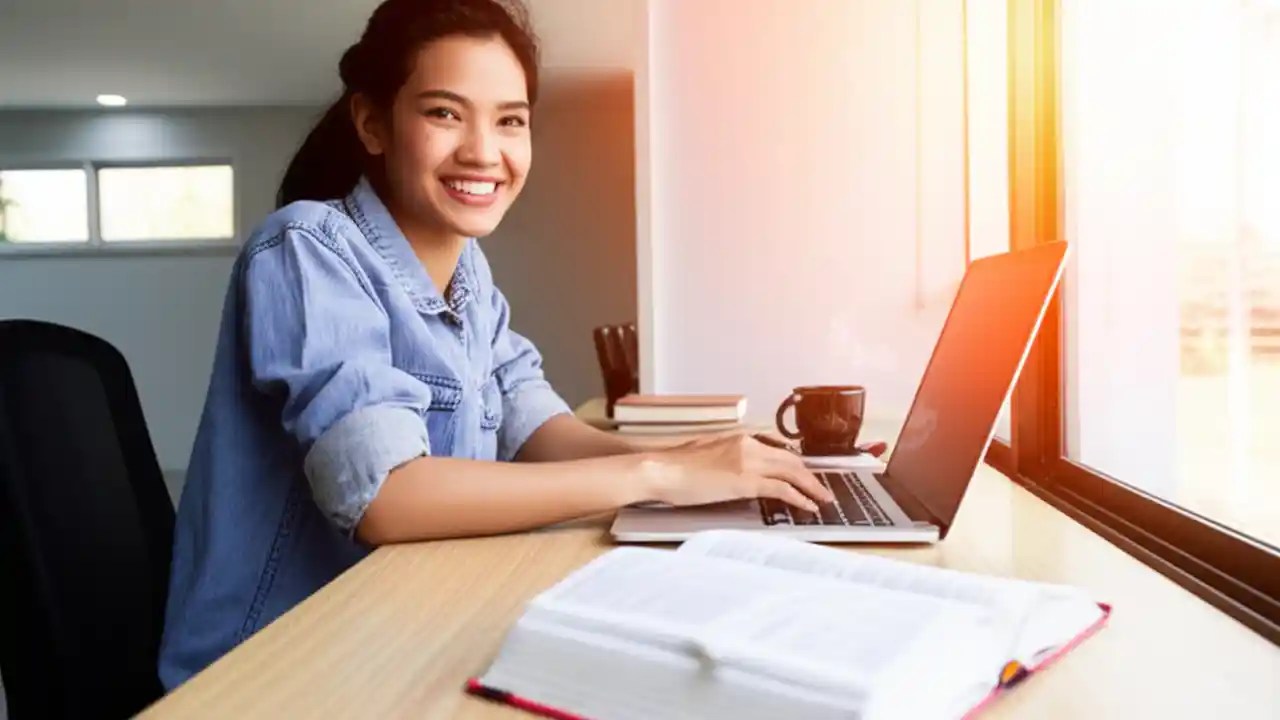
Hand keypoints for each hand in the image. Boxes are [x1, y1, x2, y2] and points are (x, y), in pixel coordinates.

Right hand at [636, 434, 835, 511]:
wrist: (661, 470)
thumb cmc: (675, 467)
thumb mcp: (707, 454)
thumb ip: (727, 458)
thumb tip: (736, 471)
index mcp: (739, 438)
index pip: (777, 449)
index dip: (795, 463)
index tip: (805, 473)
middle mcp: (748, 445)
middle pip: (792, 460)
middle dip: (810, 476)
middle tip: (822, 489)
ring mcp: (748, 462)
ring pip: (793, 472)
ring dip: (812, 487)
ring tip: (823, 499)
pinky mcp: (746, 481)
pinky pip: (782, 489)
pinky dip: (800, 498)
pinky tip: (808, 506)